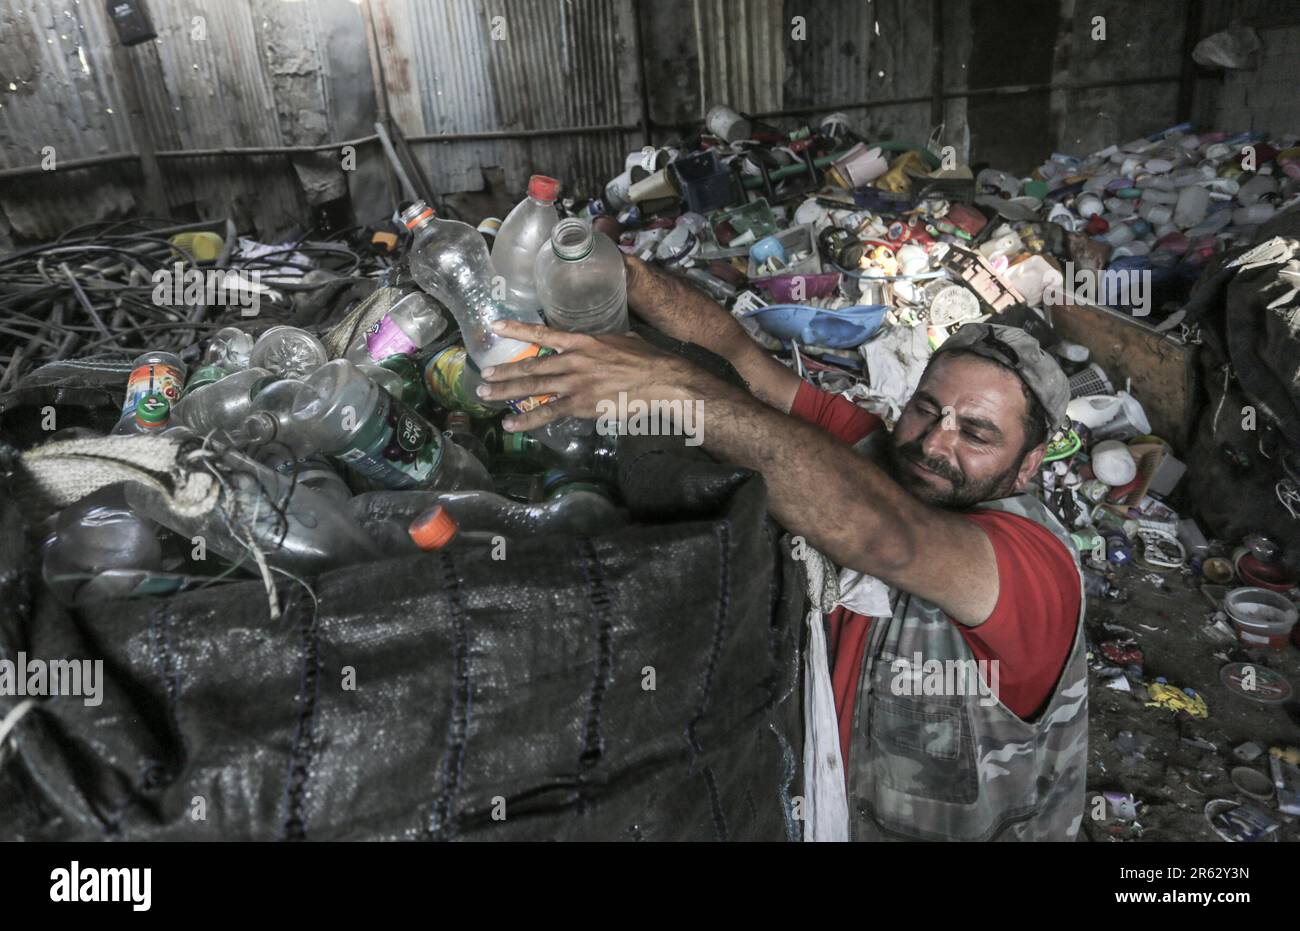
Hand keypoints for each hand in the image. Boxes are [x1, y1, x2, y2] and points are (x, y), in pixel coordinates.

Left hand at [477, 319, 706, 432]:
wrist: (659, 379)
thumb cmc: (646, 359)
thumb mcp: (623, 340)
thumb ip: (604, 342)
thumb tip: (603, 343)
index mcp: (582, 341)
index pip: (543, 333)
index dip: (518, 329)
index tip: (496, 327)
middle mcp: (572, 359)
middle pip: (531, 364)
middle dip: (505, 371)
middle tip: (484, 374)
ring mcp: (574, 382)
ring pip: (533, 386)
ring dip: (506, 391)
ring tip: (485, 395)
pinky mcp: (580, 403)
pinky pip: (547, 412)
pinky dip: (527, 418)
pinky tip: (510, 423)